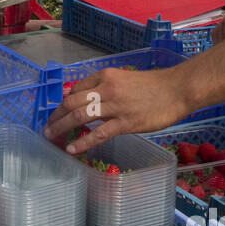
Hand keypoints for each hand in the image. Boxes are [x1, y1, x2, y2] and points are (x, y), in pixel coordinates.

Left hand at [43, 66, 189, 155]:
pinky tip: (71, 149)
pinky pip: (98, 134)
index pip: (76, 90)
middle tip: (48, 128)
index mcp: (105, 76)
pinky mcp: (126, 122)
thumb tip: (88, 103)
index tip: (58, 114)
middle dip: (56, 116)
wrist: (177, 89)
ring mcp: (115, 106)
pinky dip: (82, 142)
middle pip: (72, 102)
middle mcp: (106, 88)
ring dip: (61, 127)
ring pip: (80, 116)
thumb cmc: (154, 86)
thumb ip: (106, 89)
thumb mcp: (124, 80)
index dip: (63, 104)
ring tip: (51, 137)